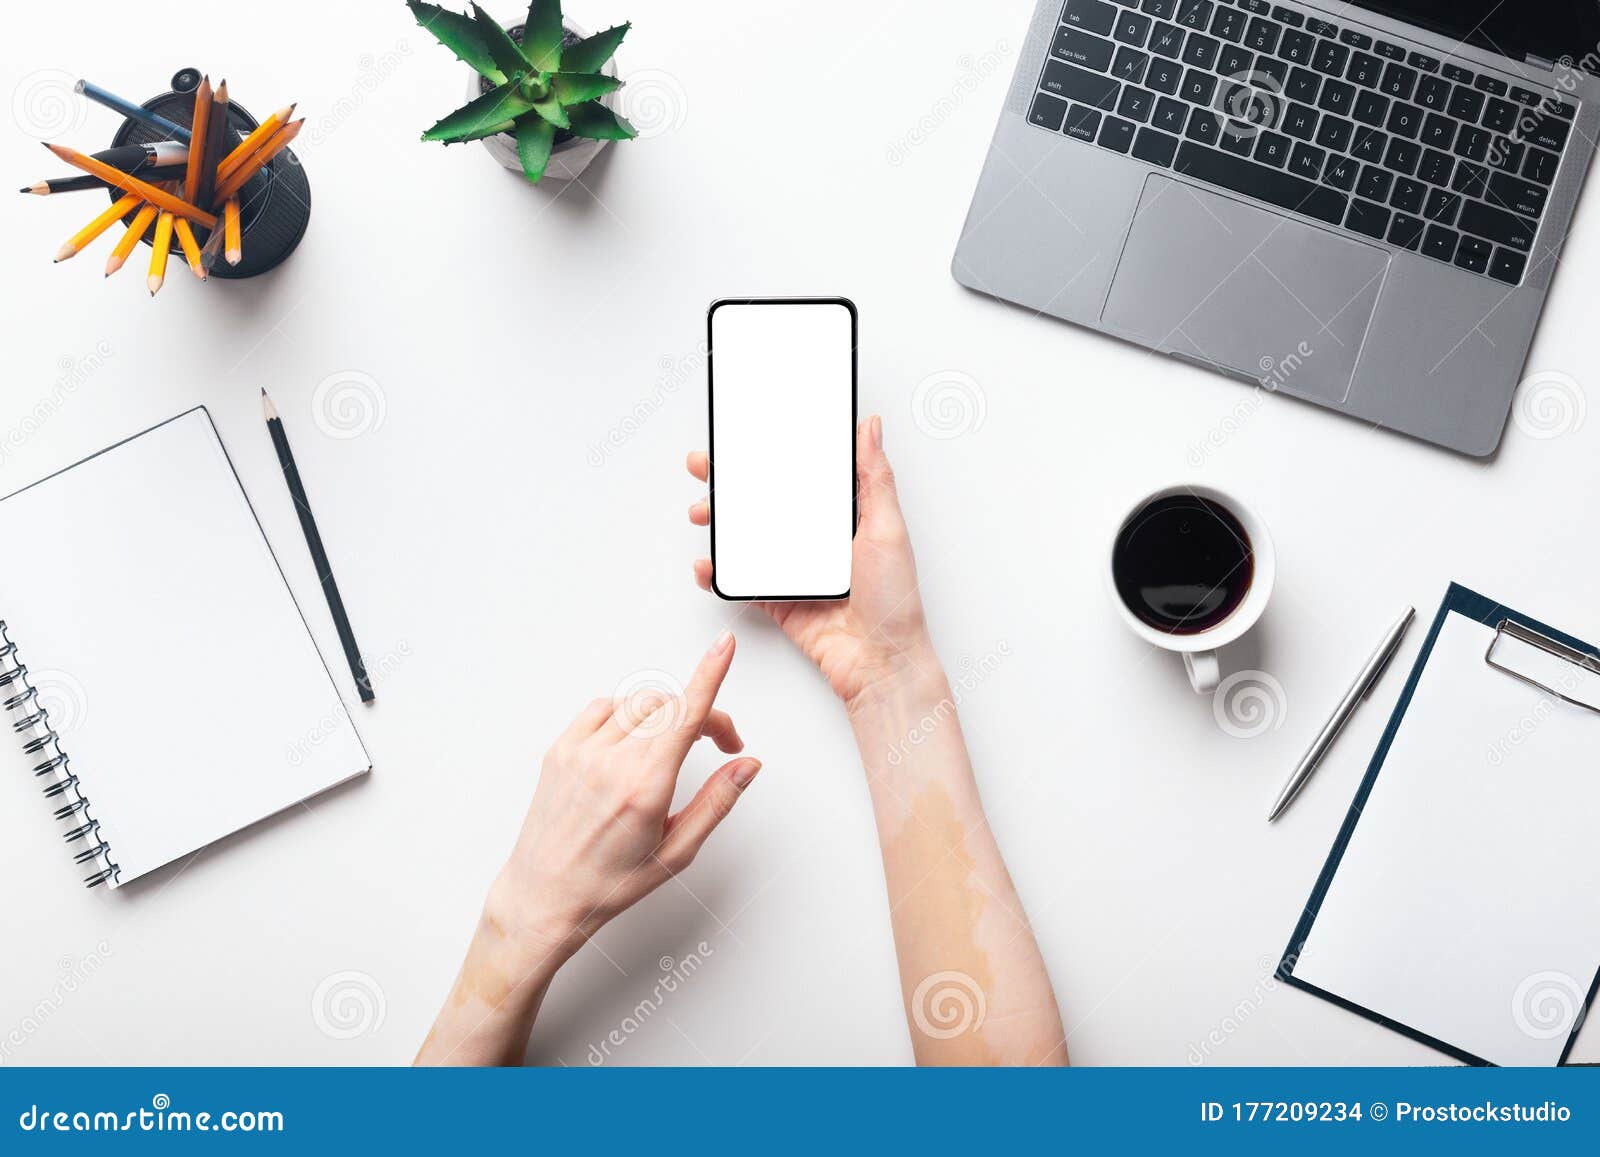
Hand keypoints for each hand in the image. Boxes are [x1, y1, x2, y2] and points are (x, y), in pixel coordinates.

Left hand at [485, 631, 759, 965]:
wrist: (545, 896)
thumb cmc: (609, 883)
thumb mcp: (677, 852)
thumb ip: (717, 801)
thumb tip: (747, 765)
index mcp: (644, 787)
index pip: (686, 713)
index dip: (710, 674)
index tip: (725, 646)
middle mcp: (611, 761)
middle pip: (669, 704)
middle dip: (701, 712)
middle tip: (717, 741)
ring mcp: (580, 751)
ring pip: (637, 701)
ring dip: (665, 711)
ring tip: (672, 745)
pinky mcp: (560, 749)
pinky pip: (601, 708)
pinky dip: (626, 713)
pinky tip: (633, 740)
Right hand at [687, 416, 935, 708]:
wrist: (880, 662)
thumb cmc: (895, 601)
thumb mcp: (888, 528)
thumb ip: (875, 477)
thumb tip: (871, 427)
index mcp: (843, 518)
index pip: (803, 476)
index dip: (774, 455)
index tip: (748, 437)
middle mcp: (816, 541)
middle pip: (766, 503)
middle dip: (732, 484)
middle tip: (706, 466)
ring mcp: (795, 571)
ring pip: (748, 539)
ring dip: (720, 523)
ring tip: (702, 512)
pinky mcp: (779, 600)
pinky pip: (743, 582)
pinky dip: (720, 574)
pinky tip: (707, 563)